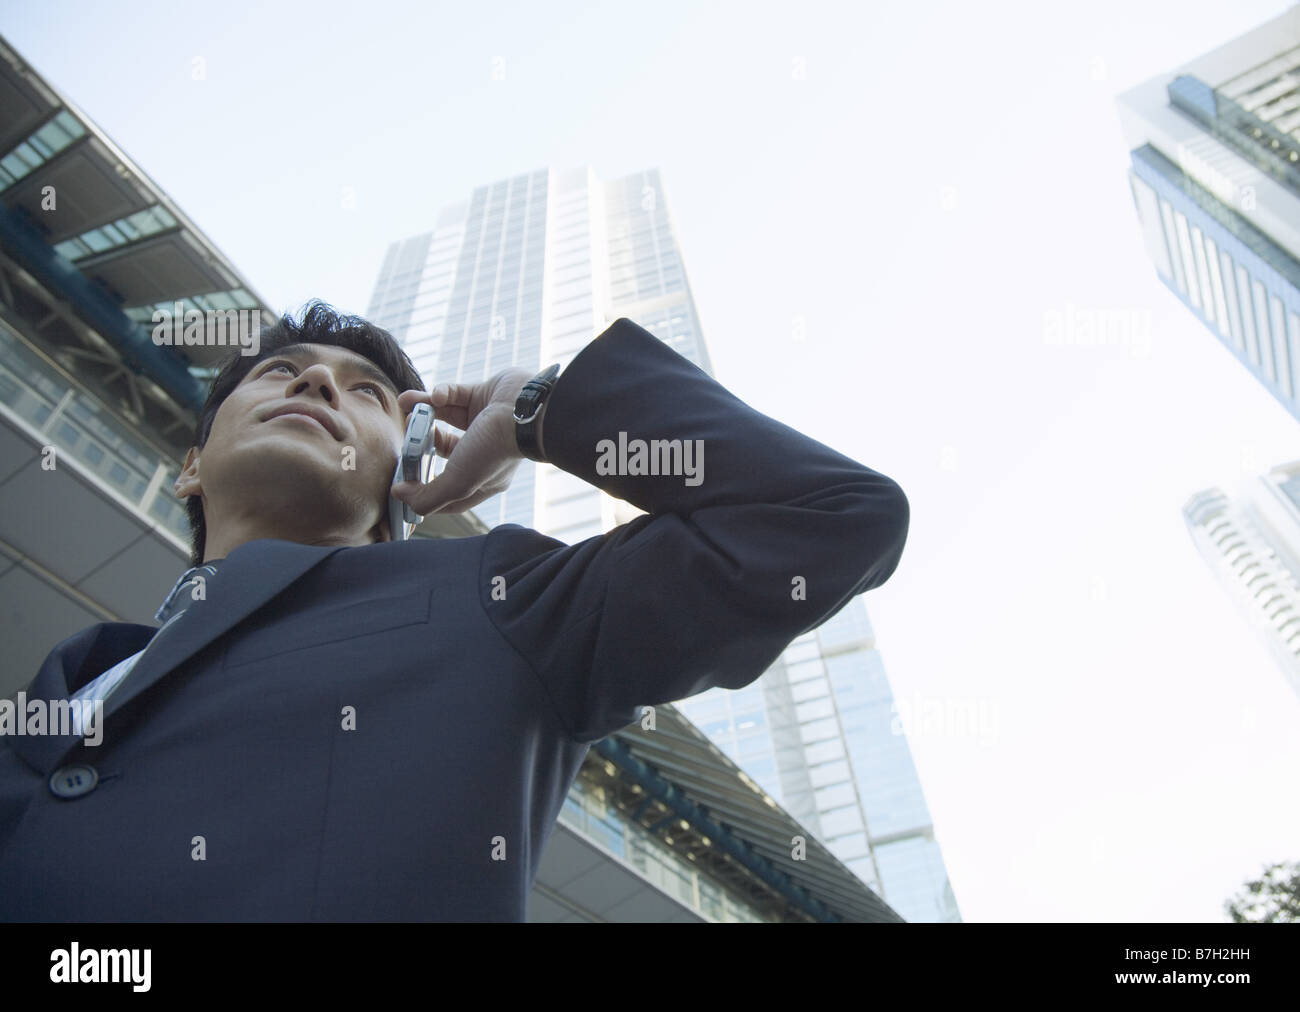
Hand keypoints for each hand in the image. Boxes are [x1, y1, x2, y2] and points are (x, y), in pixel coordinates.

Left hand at [392, 367, 534, 514]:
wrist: (526, 409)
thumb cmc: (495, 450)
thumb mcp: (458, 483)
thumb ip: (427, 496)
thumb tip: (399, 494)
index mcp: (482, 478)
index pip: (448, 489)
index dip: (423, 487)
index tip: (400, 481)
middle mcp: (483, 451)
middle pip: (443, 449)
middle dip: (420, 441)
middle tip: (406, 433)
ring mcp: (484, 422)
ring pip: (445, 416)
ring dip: (423, 408)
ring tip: (407, 402)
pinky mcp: (484, 395)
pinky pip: (455, 393)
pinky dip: (442, 392)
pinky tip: (437, 396)